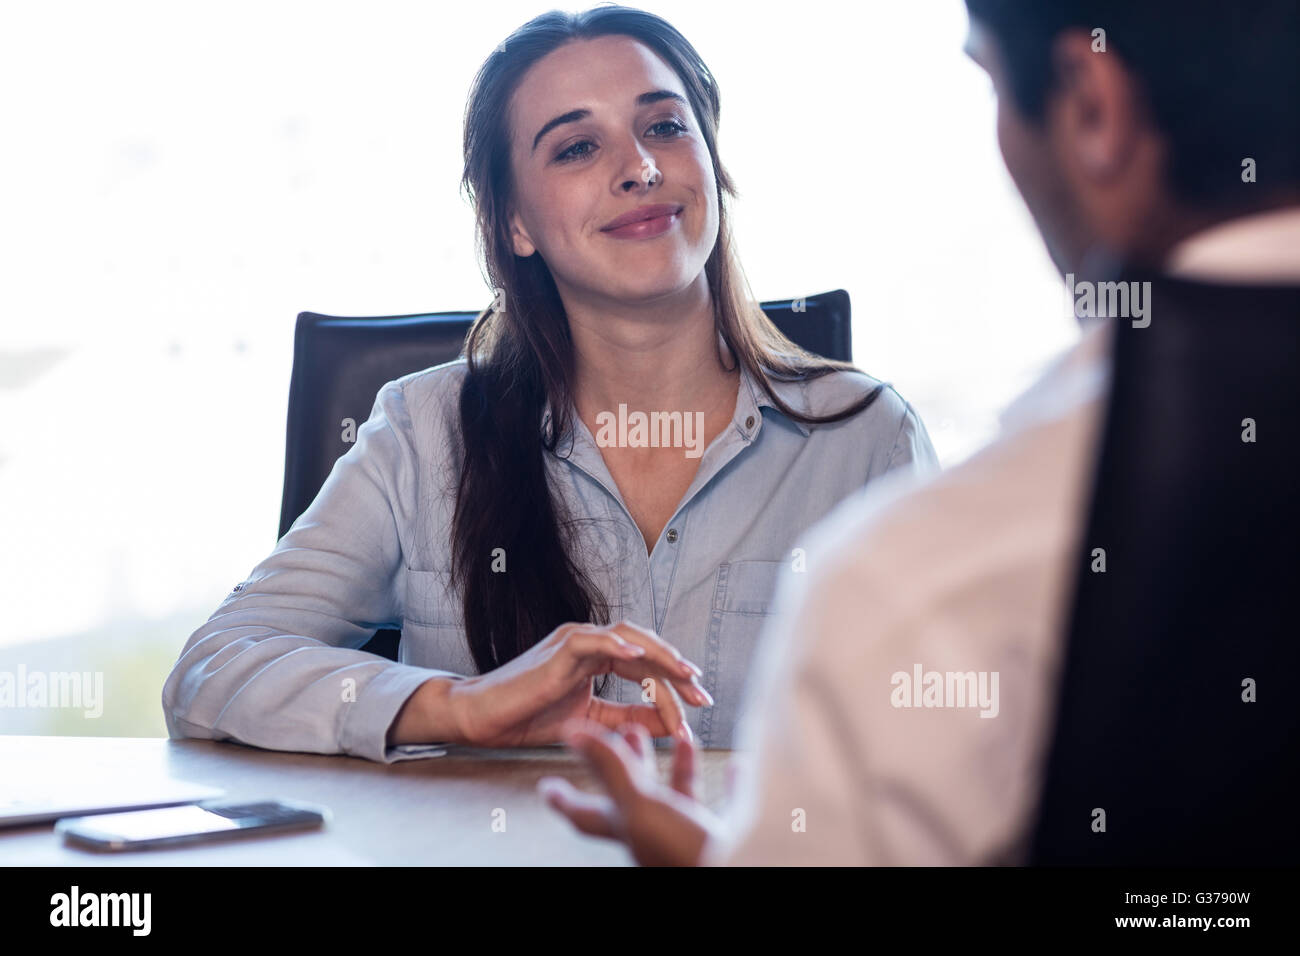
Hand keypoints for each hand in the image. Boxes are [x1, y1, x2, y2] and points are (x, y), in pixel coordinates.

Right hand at [449, 620, 713, 747]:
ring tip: (684, 674)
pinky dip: (618, 645)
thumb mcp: (591, 720)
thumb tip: (669, 721)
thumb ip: (628, 716)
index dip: (674, 683)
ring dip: (660, 656)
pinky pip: (594, 641)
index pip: (646, 664)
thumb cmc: (529, 717)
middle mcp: (590, 643)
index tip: (699, 706)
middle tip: (701, 695)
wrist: (484, 719)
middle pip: (646, 647)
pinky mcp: (559, 649)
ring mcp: (574, 641)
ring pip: (628, 637)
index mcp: (597, 656)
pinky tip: (639, 656)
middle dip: (677, 671)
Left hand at [539, 719, 723, 866]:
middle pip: (637, 797)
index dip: (565, 800)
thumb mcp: (640, 805)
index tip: (547, 788)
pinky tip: (738, 765)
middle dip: (632, 765)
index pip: (587, 814)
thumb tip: (571, 734)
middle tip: (628, 735)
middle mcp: (658, 835)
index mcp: (629, 829)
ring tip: (681, 736)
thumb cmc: (684, 852)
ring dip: (681, 766)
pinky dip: (732, 784)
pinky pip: (730, 806)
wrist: (746, 870)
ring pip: (682, 797)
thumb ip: (609, 770)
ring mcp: (692, 837)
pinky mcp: (729, 835)